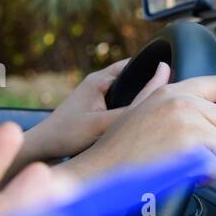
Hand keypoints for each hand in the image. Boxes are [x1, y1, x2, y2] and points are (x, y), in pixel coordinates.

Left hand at [20, 57, 164, 168]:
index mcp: (99, 79)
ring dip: (139, 102)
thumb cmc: (65, 135)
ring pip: (127, 94)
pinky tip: (137, 127)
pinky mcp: (95, 110)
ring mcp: (96, 96)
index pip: (136, 66)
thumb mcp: (103, 124)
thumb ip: (131, 110)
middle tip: (170, 103)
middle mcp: (98, 83)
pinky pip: (120, 106)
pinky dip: (129, 112)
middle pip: (134, 80)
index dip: (155, 74)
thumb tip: (159, 101)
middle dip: (150, 90)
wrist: (40, 148)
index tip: (175, 87)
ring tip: (156, 115)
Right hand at [63, 71, 215, 181]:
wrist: (101, 171)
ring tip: (186, 165)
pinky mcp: (193, 149)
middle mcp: (183, 104)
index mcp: (171, 91)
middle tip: (198, 151)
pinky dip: (205, 178)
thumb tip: (164, 68)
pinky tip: (184, 176)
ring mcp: (189, 125)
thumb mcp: (134, 107)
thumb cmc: (114, 146)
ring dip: (212, 161)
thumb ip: (155, 87)